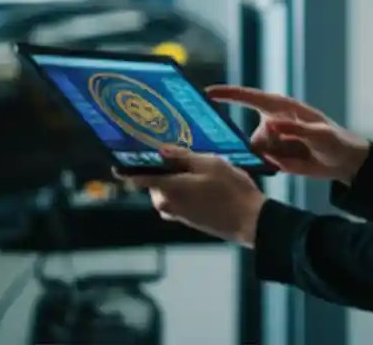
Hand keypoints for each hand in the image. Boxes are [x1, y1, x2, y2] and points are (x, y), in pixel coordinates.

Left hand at [118, 147, 265, 246]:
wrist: (250, 221)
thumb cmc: (231, 190)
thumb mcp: (209, 164)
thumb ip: (182, 156)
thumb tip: (160, 149)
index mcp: (166, 189)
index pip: (135, 176)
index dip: (127, 164)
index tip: (122, 153)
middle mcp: (165, 203)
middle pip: (156, 177)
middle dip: (167, 166)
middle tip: (189, 153)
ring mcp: (175, 212)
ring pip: (169, 186)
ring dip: (180, 176)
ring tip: (204, 167)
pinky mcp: (185, 218)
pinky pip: (178, 196)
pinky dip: (186, 187)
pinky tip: (207, 181)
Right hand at [207, 85, 369, 185]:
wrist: (344, 162)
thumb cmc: (336, 141)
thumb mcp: (321, 135)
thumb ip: (297, 129)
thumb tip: (271, 125)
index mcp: (283, 108)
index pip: (250, 98)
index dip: (229, 94)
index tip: (207, 93)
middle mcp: (274, 121)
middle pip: (254, 137)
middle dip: (268, 148)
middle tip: (291, 151)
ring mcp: (274, 139)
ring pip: (257, 152)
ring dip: (274, 159)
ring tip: (299, 157)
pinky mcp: (275, 155)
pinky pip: (264, 162)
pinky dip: (276, 165)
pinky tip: (295, 162)